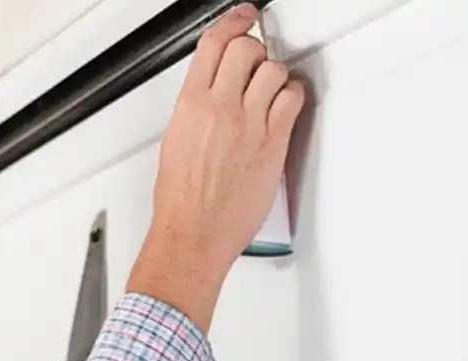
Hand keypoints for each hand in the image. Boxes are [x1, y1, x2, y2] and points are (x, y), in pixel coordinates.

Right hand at [127, 2, 305, 331]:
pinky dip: (292, 95)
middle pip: (248, 49)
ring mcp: (250, 124)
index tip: (243, 18)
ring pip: (274, 69)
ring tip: (268, 89)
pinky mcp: (273, 143)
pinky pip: (292, 99)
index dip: (233, 23)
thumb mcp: (175, 142)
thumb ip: (196, 110)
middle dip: (254, 50)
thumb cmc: (181, 200)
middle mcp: (221, 109)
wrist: (194, 233)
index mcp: (190, 106)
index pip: (214, 44)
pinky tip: (284, 105)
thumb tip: (211, 93)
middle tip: (255, 59)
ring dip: (274, 74)